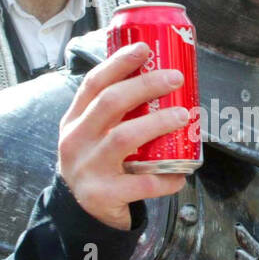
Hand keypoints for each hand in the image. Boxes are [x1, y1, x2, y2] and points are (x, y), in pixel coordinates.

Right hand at [57, 42, 190, 230]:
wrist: (80, 211)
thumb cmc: (96, 163)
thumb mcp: (92, 134)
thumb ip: (113, 112)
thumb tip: (157, 77)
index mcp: (74, 120)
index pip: (93, 84)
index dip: (118, 63)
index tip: (144, 48)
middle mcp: (76, 141)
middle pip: (109, 103)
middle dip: (145, 86)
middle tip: (175, 78)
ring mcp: (88, 168)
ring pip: (123, 138)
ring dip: (157, 123)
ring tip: (184, 116)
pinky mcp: (103, 195)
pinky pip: (141, 183)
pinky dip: (165, 177)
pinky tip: (182, 172)